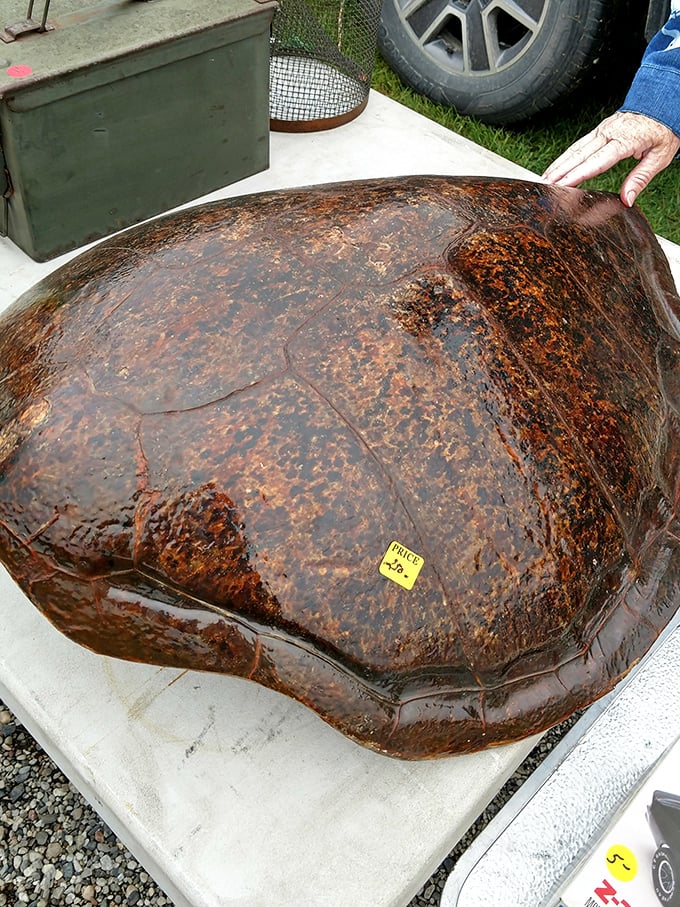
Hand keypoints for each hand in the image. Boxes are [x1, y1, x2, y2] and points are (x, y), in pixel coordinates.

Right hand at [542, 111, 679, 206]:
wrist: (663, 101)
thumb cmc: (663, 129)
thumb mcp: (660, 157)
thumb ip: (641, 178)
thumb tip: (627, 199)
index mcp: (625, 140)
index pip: (597, 161)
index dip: (578, 174)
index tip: (562, 184)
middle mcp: (610, 133)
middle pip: (580, 155)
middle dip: (560, 171)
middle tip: (544, 186)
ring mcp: (603, 129)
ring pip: (575, 149)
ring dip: (558, 165)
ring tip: (543, 179)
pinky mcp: (599, 129)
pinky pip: (578, 145)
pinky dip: (564, 157)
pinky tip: (555, 167)